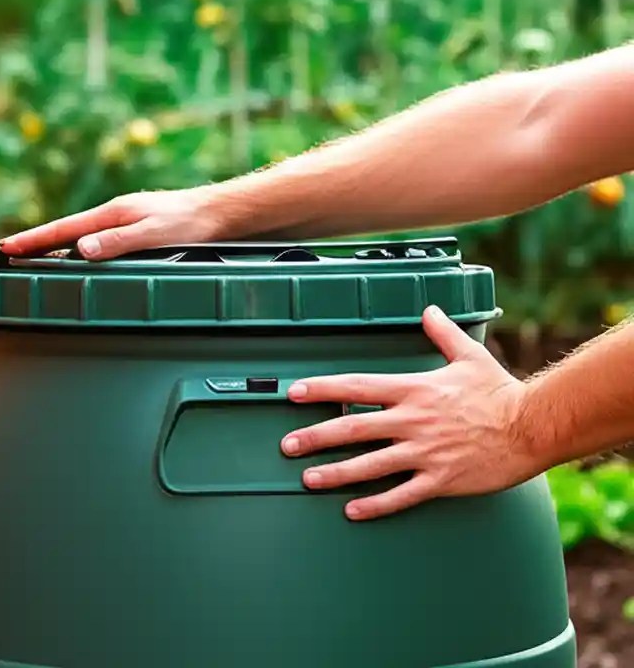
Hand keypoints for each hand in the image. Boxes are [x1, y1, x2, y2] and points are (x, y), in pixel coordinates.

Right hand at [0, 187, 218, 259]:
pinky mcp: (132, 227)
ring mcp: (121, 220)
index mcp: (113, 213)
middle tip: (8, 252)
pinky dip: (74, 245)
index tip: (9, 247)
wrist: (218, 212)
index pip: (64, 229)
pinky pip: (93, 237)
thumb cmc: (190, 223)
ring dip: (53, 243)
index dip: (35, 240)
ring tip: (31, 254)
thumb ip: (118, 242)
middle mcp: (113, 214)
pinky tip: (74, 254)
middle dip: (35, 240)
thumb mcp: (154, 234)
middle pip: (65, 229)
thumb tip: (81, 249)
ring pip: (78, 233)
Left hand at [281, 306, 544, 520]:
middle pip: (353, 427)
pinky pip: (401, 495)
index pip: (357, 386)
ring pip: (370, 465)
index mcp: (414, 390)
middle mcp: (413, 421)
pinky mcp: (441, 478)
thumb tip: (429, 310)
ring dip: (335, 472)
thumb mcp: (469, 356)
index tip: (294, 392)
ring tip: (308, 479)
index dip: (322, 388)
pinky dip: (375, 504)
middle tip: (286, 445)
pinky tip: (352, 511)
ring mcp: (425, 451)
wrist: (533, 426)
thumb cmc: (500, 391)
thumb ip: (442, 334)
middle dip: (315, 436)